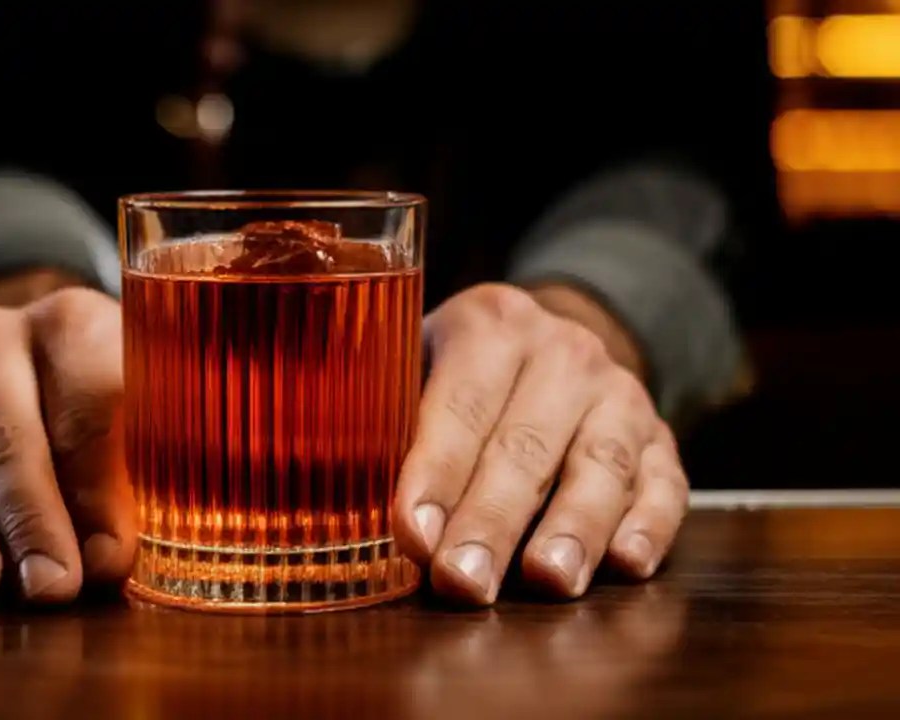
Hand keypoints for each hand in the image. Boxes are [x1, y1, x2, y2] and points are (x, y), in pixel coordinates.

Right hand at [0, 285, 133, 602]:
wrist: (46, 362)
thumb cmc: (117, 402)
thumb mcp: (151, 414)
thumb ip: (144, 471)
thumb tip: (106, 558)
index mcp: (69, 324)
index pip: (86, 408)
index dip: (100, 490)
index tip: (113, 556)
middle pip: (6, 436)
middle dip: (27, 519)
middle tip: (49, 587)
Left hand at [393, 283, 687, 603]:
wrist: (547, 345)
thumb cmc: (456, 374)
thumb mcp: (411, 363)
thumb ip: (377, 412)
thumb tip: (324, 484)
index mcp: (489, 326)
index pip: (460, 408)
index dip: (435, 475)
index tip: (412, 535)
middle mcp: (563, 352)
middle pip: (526, 445)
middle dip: (492, 521)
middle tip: (464, 582)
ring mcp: (620, 394)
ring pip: (601, 464)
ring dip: (574, 528)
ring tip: (548, 580)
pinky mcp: (661, 439)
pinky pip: (665, 484)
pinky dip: (649, 525)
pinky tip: (626, 563)